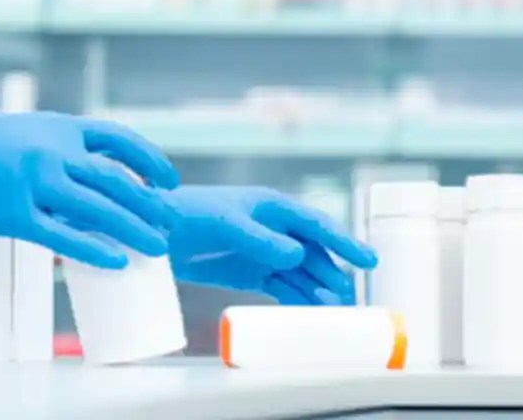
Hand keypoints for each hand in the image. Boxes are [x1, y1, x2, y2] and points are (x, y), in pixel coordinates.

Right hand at [0, 109, 178, 269]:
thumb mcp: (20, 131)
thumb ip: (54, 147)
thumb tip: (85, 172)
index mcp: (55, 127)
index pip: (117, 139)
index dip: (149, 160)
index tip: (168, 179)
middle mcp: (51, 151)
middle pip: (115, 179)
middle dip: (148, 204)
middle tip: (170, 224)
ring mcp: (32, 183)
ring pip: (97, 209)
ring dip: (133, 230)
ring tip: (158, 249)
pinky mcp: (12, 215)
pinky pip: (62, 236)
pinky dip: (94, 250)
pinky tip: (116, 262)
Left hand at [162, 185, 376, 304]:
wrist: (154, 232)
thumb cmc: (188, 214)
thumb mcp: (226, 223)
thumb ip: (261, 239)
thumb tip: (296, 255)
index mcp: (273, 207)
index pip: (317, 225)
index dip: (344, 242)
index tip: (368, 260)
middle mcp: (275, 230)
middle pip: (315, 254)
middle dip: (333, 276)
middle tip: (348, 302)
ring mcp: (265, 252)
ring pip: (302, 274)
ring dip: (318, 292)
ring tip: (333, 314)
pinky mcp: (252, 273)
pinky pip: (283, 288)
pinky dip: (297, 300)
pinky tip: (310, 314)